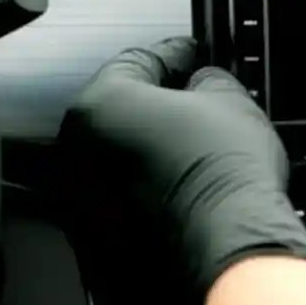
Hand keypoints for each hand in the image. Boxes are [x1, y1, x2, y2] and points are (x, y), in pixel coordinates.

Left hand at [58, 37, 305, 304]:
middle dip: (161, 105)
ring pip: (119, 160)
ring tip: (199, 152)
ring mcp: (80, 201)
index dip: (177, 54)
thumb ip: (208, 79)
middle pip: (122, 113)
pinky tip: (188, 189)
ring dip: (152, 151)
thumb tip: (203, 83)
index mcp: (98, 106)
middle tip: (201, 104)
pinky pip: (123, 201)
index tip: (194, 56)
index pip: (140, 60)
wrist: (223, 250)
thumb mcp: (230, 100)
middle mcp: (74, 153)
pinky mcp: (96, 241)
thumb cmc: (222, 178)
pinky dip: (150, 190)